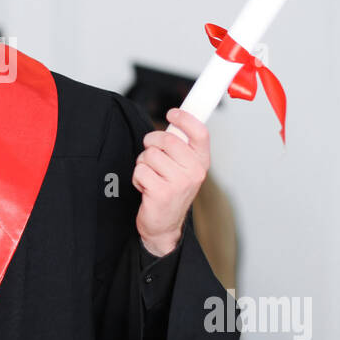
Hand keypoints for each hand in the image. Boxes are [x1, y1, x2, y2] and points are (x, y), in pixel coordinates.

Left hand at [133, 108, 209, 256]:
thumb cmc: (171, 190)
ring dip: (144, 164)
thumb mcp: (183, 167)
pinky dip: (138, 178)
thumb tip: (177, 117)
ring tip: (152, 177)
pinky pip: (140, 170)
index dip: (185, 119)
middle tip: (151, 154)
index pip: (200, 133)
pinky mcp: (162, 193)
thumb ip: (181, 145)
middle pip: (167, 140)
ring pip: (150, 155)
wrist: (164, 225)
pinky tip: (147, 188)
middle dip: (151, 143)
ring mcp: (179, 183)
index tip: (173, 113)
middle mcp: (195, 172)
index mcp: (201, 162)